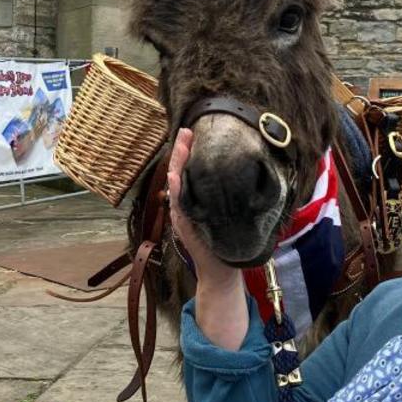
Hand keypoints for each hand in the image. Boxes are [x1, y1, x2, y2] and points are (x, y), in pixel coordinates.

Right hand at [166, 128, 238, 290]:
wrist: (218, 270)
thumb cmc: (219, 240)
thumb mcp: (217, 213)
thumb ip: (214, 195)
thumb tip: (225, 171)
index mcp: (190, 200)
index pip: (185, 170)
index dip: (185, 151)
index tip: (190, 132)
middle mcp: (182, 205)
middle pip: (177, 173)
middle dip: (180, 152)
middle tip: (185, 132)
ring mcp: (181, 216)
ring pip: (175, 185)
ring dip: (176, 165)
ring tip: (180, 146)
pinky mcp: (184, 226)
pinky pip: (178, 205)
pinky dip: (176, 191)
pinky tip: (175, 176)